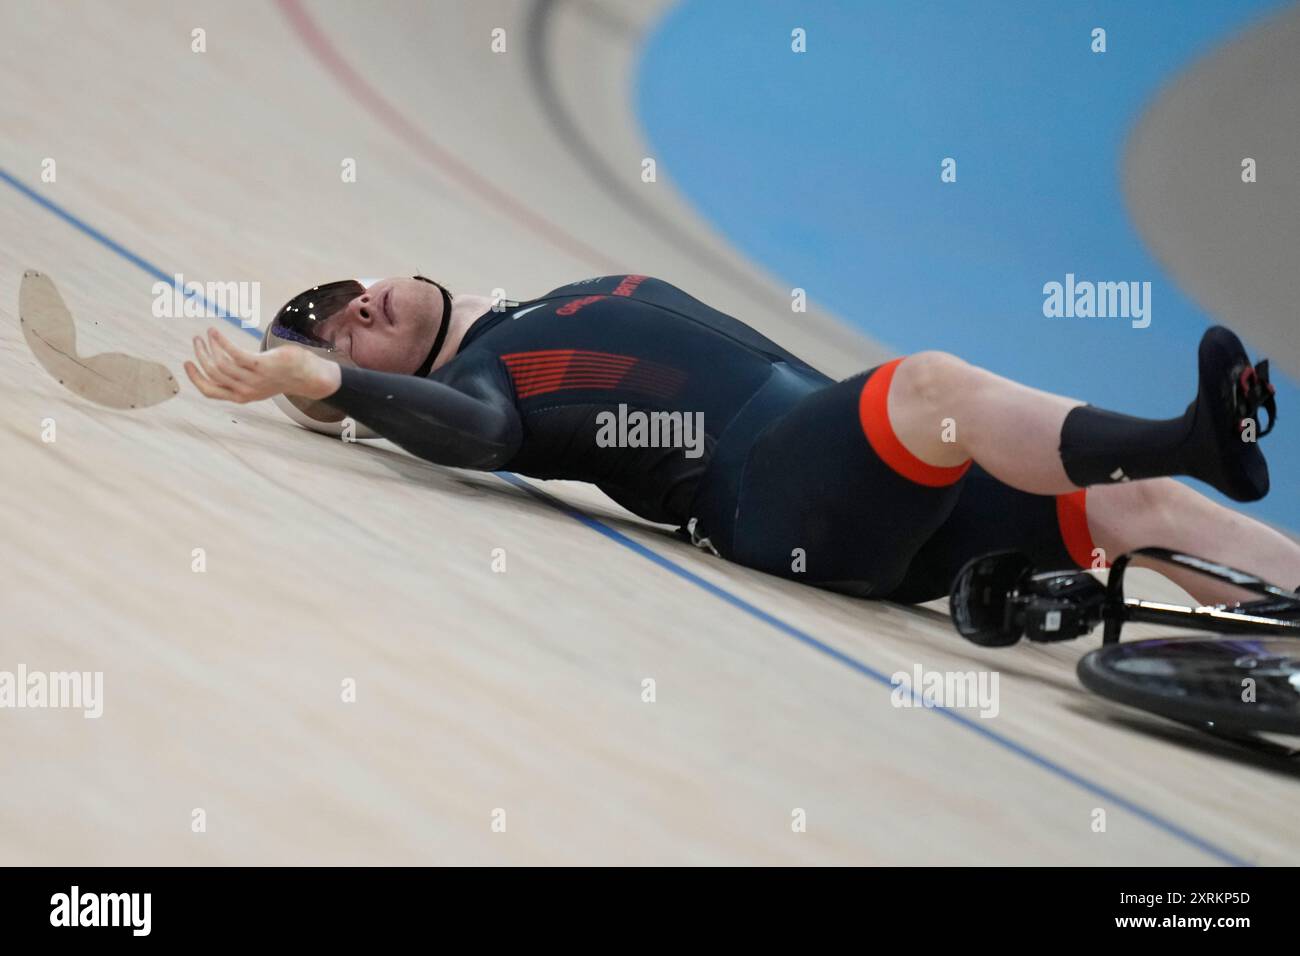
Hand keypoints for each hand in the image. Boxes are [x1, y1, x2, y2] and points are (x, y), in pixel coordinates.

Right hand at [184, 327, 340, 403]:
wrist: (309, 376)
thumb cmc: (281, 376)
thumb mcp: (257, 382)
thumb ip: (239, 379)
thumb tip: (220, 369)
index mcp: (241, 396)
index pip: (210, 391)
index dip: (195, 377)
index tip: (187, 362)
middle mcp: (245, 390)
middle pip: (213, 373)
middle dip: (200, 355)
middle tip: (196, 340)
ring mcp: (254, 379)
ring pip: (221, 363)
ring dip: (209, 346)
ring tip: (207, 334)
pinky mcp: (261, 365)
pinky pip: (234, 353)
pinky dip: (220, 341)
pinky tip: (215, 332)